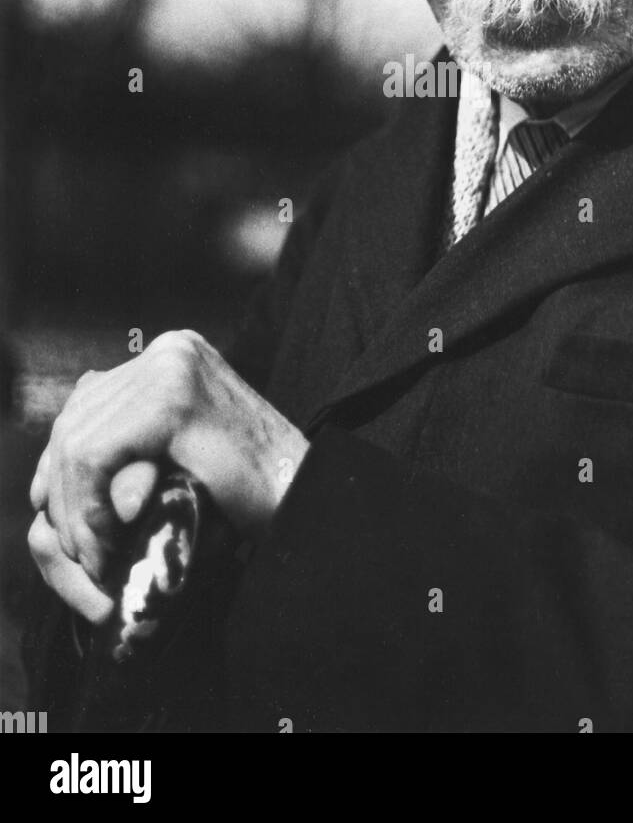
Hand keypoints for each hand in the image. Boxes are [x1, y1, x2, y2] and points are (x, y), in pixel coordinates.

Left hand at [28, 330, 308, 621]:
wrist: (308, 500)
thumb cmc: (253, 489)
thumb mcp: (183, 450)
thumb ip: (132, 435)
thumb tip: (61, 450)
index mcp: (175, 353)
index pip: (89, 399)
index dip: (62, 460)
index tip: (53, 509)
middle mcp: (171, 349)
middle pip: (77, 416)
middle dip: (64, 489)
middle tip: (78, 545)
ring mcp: (171, 367)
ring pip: (77, 439)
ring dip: (74, 508)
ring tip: (93, 554)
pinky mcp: (172, 400)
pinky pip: (95, 454)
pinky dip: (89, 507)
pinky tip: (106, 542)